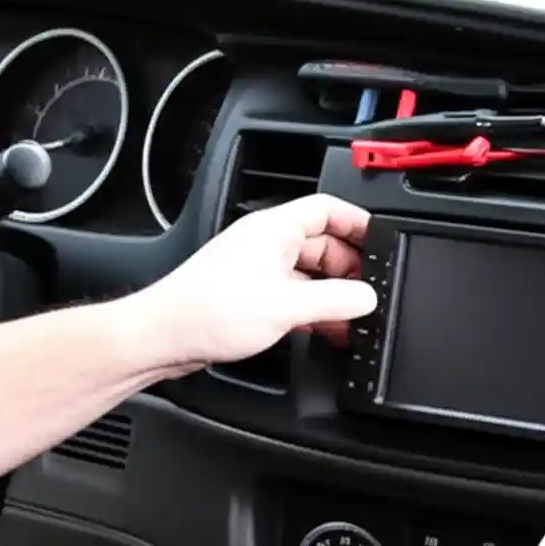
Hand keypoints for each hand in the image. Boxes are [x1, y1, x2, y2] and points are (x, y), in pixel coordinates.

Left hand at [129, 194, 377, 367]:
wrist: (163, 337)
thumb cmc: (206, 311)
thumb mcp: (286, 306)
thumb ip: (335, 301)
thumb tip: (368, 297)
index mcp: (274, 230)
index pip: (328, 208)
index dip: (358, 222)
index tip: (381, 242)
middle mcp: (266, 244)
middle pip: (323, 243)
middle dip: (349, 267)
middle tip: (369, 291)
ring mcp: (258, 269)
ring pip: (310, 272)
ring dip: (332, 293)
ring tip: (352, 317)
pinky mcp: (251, 294)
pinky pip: (295, 294)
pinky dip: (314, 309)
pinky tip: (325, 329)